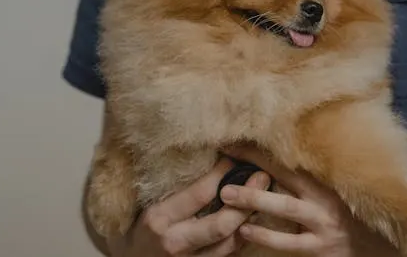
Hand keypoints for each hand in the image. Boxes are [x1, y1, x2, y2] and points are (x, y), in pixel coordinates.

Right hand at [107, 155, 271, 256]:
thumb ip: (179, 189)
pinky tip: (253, 219)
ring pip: (230, 243)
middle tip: (263, 176)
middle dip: (246, 200)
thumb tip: (213, 159)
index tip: (236, 158)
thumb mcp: (152, 204)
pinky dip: (244, 236)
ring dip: (250, 219)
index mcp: (160, 218)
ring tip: (265, 196)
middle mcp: (175, 242)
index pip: (199, 194)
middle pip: (221, 224)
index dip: (223, 174)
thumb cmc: (142, 226)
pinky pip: (230, 255)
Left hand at [218, 145, 398, 256]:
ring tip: (227, 195)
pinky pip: (288, 242)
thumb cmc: (352, 214)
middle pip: (286, 173)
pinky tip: (244, 230)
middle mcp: (324, 196)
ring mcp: (322, 223)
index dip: (261, 146)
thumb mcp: (336, 188)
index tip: (236, 135)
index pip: (288, 156)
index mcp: (326, 178)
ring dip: (254, 199)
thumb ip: (313, 173)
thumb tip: (284, 149)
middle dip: (255, 162)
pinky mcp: (320, 248)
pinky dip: (265, 235)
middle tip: (225, 152)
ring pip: (285, 207)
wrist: (380, 247)